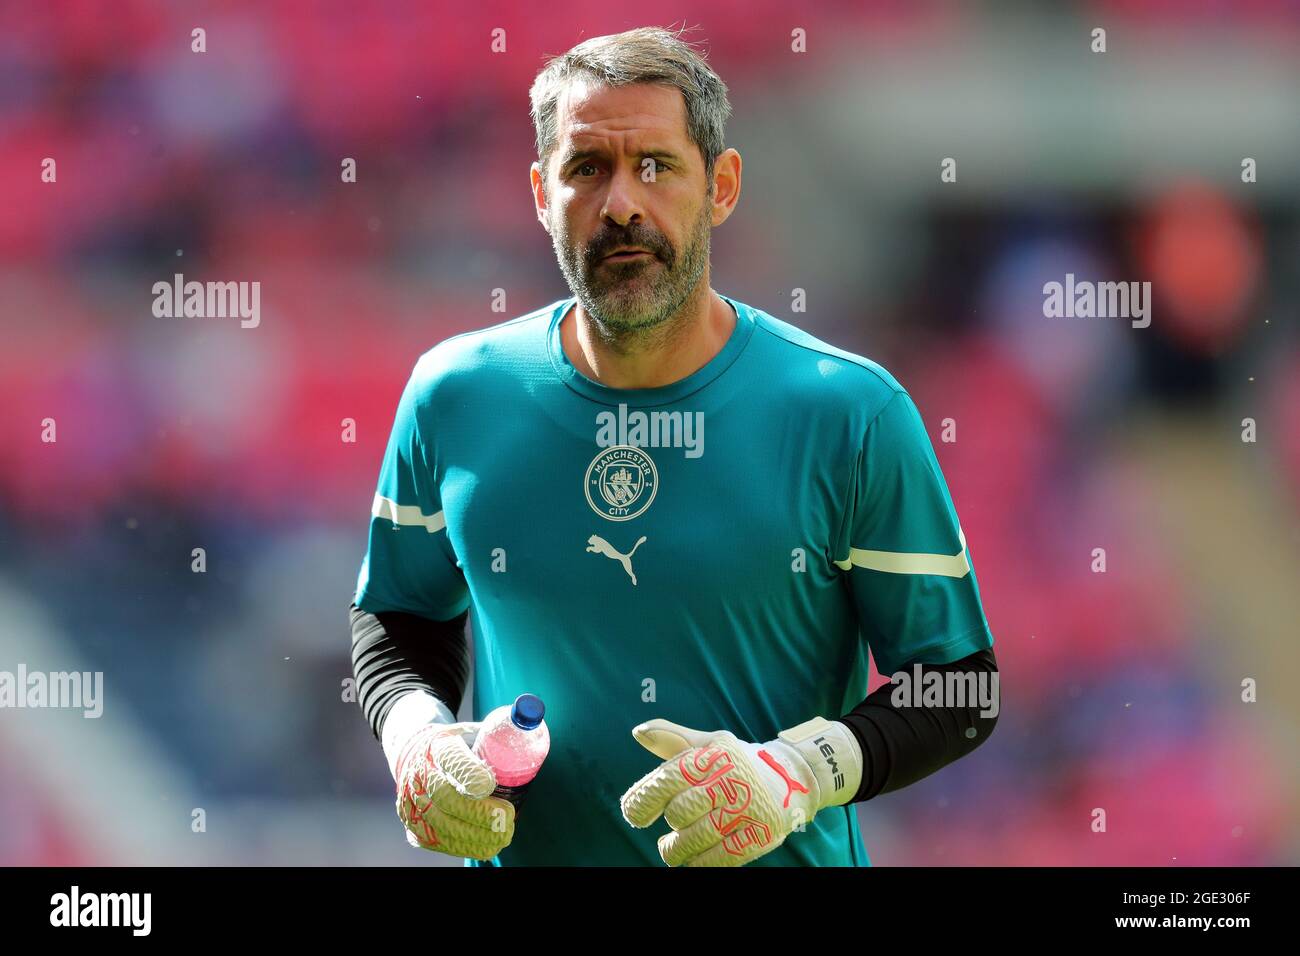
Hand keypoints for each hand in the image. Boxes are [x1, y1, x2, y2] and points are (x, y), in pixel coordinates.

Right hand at [394, 721, 514, 859]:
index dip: (469, 773)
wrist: (417, 758)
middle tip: (507, 817)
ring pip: (443, 824)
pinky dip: (467, 847)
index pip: (450, 759)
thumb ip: (499, 733)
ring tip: (504, 835)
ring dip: (477, 834)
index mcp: (437, 746)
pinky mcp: (415, 827)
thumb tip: (529, 726)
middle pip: (446, 797)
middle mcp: (419, 774)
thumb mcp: (472, 730)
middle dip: (478, 812)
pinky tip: (489, 845)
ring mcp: (414, 803)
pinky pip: (441, 842)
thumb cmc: (457, 746)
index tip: (490, 784)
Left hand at [619, 716, 861, 866]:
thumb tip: (638, 732)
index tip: (633, 814)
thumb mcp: (709, 744)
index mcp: (715, 756)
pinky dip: (700, 862)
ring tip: (671, 848)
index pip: (669, 778)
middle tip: (668, 826)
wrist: (791, 779)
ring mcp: (749, 810)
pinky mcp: (761, 835)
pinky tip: (692, 860)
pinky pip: (721, 858)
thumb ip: (673, 738)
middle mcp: (732, 781)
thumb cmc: (736, 762)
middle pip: (681, 812)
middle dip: (669, 823)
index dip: (644, 799)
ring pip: (697, 838)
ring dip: (676, 849)